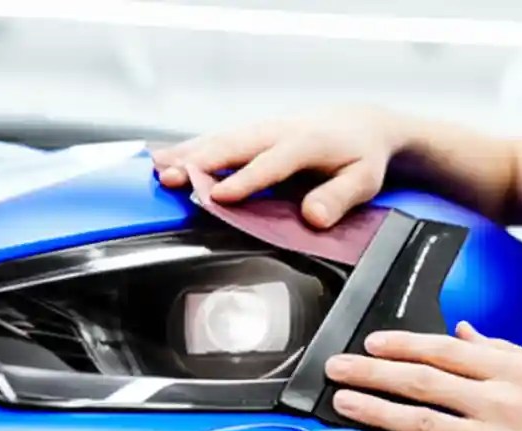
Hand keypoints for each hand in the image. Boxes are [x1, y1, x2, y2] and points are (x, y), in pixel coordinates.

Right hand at [150, 104, 407, 228]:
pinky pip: (218, 140)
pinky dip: (191, 149)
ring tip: (157, 169)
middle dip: (201, 161)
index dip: (245, 179)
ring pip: (220, 139)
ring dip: (187, 153)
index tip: (220, 196)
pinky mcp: (252, 133)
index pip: (272, 162)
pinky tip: (166, 159)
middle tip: (171, 178)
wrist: (360, 123)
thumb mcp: (364, 179)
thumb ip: (339, 197)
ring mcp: (262, 129)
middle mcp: (279, 130)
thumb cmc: (361, 155)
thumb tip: (314, 216)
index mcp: (307, 142)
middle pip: (235, 144)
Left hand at [322, 321, 521, 430]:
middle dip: (372, 373)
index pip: (443, 351)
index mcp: (511, 371)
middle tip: (338, 369)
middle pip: (421, 381)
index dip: (401, 345)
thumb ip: (500, 350)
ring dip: (376, 410)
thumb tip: (461, 333)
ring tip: (345, 404)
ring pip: (421, 422)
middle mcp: (499, 403)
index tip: (370, 344)